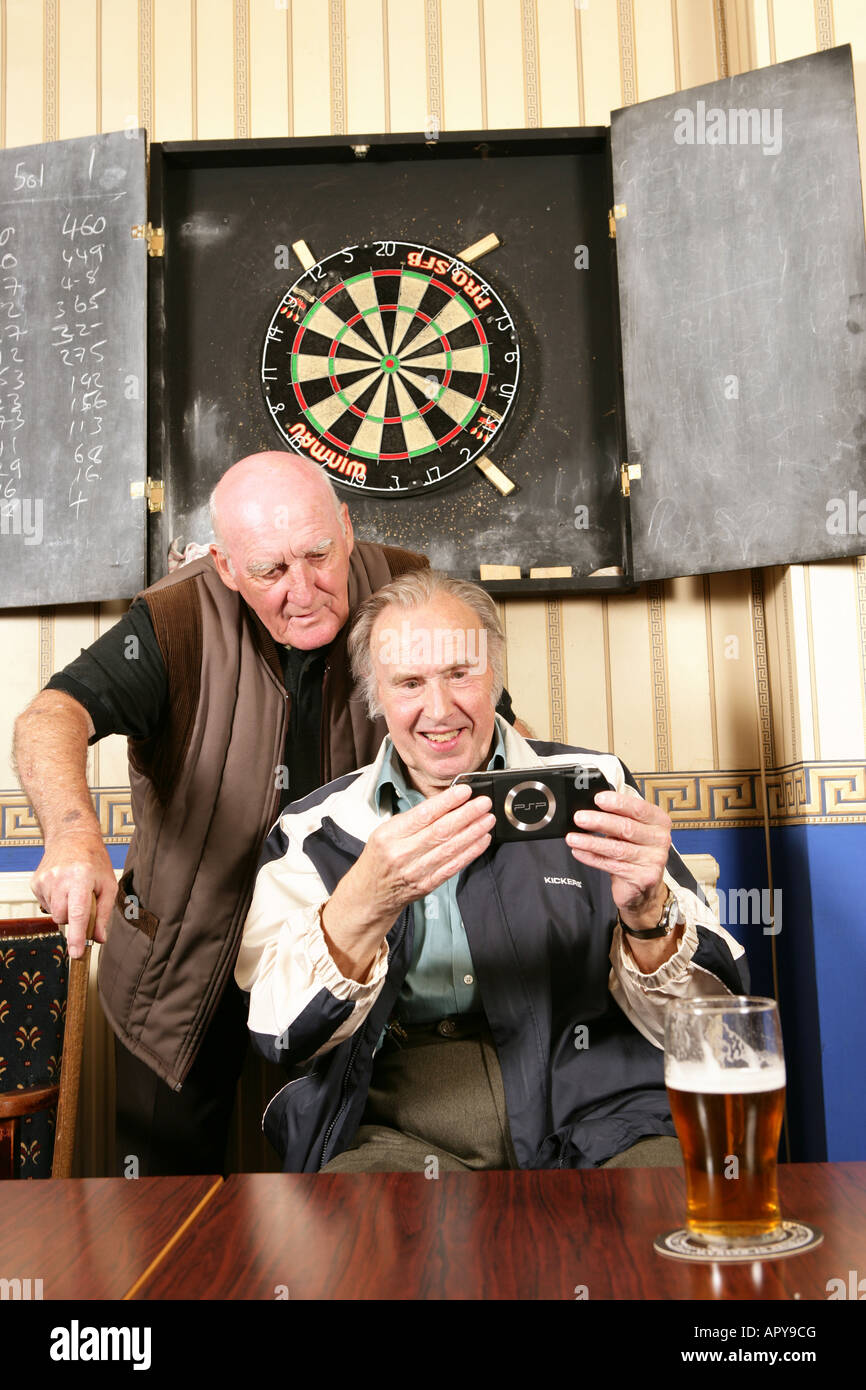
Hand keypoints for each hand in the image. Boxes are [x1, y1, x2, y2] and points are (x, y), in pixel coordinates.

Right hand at [31, 830, 115, 957]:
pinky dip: (55, 902)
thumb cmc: (94, 861)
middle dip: (74, 917)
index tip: (76, 953)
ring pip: (54, 914)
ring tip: (73, 890)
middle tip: (83, 900)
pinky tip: (62, 887)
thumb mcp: (108, 885)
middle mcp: (60, 878)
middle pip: (63, 918)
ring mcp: (44, 880)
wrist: (72, 837)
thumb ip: (104, 914)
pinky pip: (46, 905)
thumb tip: (99, 939)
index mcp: (81, 877)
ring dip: (65, 909)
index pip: (78, 913)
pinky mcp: (35, 882)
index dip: (77, 936)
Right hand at [349, 782, 494, 922]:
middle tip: (483, 803)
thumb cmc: (380, 857)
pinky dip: (471, 852)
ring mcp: (416, 871)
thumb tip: (447, 803)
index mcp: (390, 835)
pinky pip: (453, 866)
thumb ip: (413, 819)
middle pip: (441, 831)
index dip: (447, 802)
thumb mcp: (386, 831)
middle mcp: (402, 853)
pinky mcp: (427, 885)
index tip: (464, 791)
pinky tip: (482, 840)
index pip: (423, 814)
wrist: (371, 893)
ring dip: (473, 832)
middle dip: (467, 814)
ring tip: (488, 819)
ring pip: (450, 848)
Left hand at [565, 789, 670, 929]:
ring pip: (617, 848)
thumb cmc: (634, 850)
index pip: (639, 808)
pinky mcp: (644, 877)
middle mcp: (660, 839)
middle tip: (579, 818)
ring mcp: (654, 859)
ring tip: (572, 838)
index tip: (598, 799)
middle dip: (599, 822)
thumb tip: (589, 808)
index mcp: (658, 821)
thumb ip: (617, 817)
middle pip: (626, 828)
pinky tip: (579, 852)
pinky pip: (612, 865)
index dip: (618, 803)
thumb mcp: (630, 830)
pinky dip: (592, 858)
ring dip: (591, 842)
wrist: (643, 885)